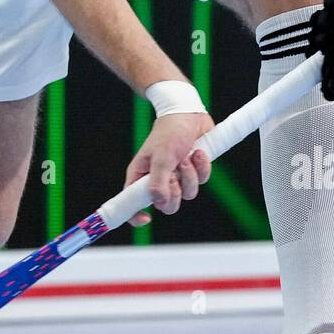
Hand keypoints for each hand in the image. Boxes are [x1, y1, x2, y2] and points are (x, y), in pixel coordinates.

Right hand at [123, 111, 213, 226]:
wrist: (189, 113)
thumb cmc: (170, 131)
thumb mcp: (162, 156)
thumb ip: (159, 181)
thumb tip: (159, 203)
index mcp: (141, 175)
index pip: (131, 202)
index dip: (135, 215)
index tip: (146, 220)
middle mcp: (158, 179)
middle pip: (166, 205)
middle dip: (174, 192)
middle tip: (174, 176)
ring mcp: (177, 176)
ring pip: (188, 194)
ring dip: (190, 176)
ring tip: (186, 157)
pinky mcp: (194, 171)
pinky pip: (202, 181)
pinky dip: (202, 168)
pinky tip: (198, 152)